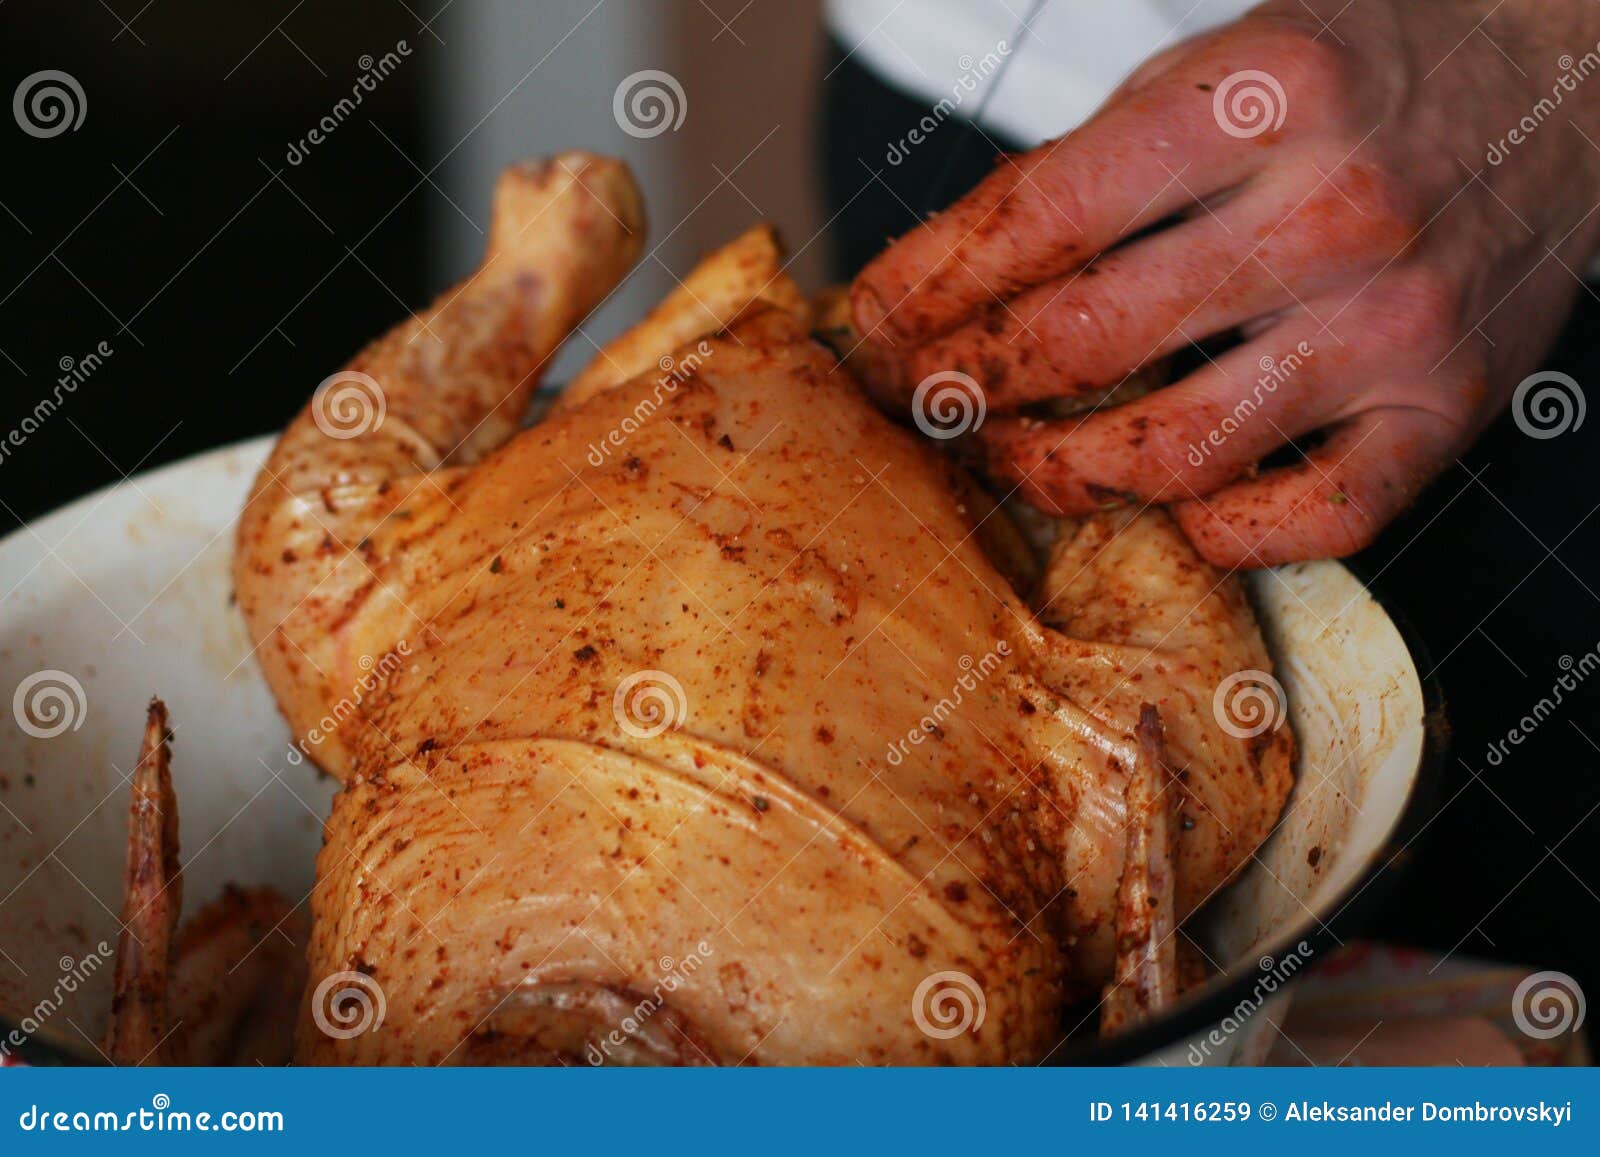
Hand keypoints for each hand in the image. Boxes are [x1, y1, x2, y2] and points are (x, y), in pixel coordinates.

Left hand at [851, 0, 1599, 566]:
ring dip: (1065, 471)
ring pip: (1178, 451)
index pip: (1039, 218)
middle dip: (968, 384)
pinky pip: (1313, 520)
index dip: (927, 286)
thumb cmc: (1366, 74)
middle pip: (1085, 339)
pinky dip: (1221, 532)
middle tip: (925, 400)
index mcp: (1258, 98)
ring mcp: (1393, 321)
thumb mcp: (1222, 61)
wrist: (1564, 75)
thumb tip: (951, 277)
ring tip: (1022, 457)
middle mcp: (1330, 211)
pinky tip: (1179, 503)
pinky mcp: (1444, 409)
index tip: (872, 324)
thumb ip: (1098, 164)